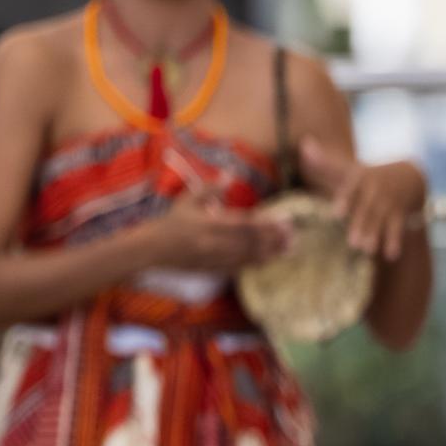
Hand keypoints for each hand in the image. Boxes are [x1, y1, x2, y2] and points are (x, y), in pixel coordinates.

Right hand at [138, 193, 292, 277]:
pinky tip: (270, 260)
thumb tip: (229, 175)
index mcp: (208, 224)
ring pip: (248, 257)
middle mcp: (214, 243)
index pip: (244, 224)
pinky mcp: (213, 270)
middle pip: (251, 242)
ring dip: (271, 253)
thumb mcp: (186, 200)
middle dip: (274, 239)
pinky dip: (256, 263)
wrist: (150, 251)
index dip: (266, 223)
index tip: (284, 220)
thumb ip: (209, 189)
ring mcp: (214, 259)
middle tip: (295, 235)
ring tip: (290, 248)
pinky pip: (239, 268)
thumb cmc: (170, 222)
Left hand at [300, 139, 428, 260]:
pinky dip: (395, 241)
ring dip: (376, 234)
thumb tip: (304, 144)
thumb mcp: (349, 168)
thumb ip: (326, 163)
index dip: (347, 200)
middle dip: (362, 224)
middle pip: (368, 208)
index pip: (353, 189)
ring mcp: (390, 203)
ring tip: (368, 250)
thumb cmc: (368, 177)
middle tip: (352, 242)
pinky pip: (398, 228)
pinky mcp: (401, 214)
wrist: (409, 176)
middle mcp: (376, 190)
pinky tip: (391, 255)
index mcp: (361, 178)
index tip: (337, 213)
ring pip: (382, 220)